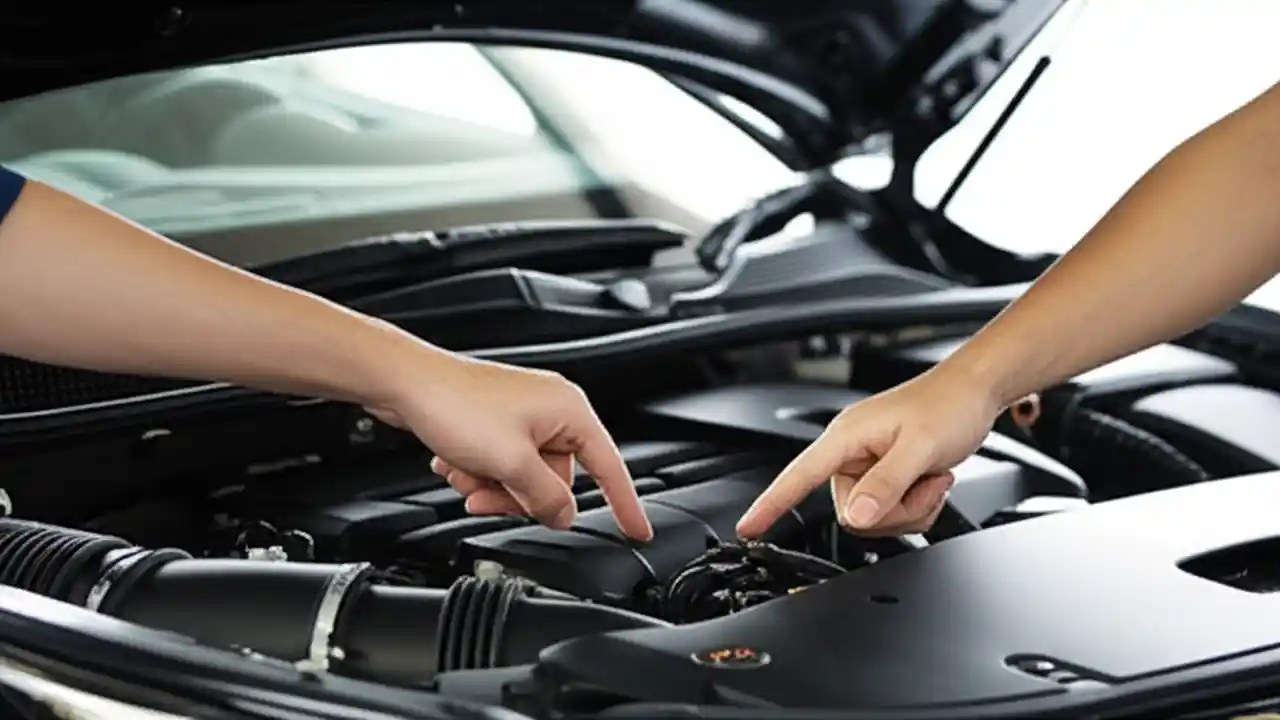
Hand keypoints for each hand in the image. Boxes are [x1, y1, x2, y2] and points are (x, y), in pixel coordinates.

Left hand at [366, 348, 652, 540]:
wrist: (406, 383)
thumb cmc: (455, 405)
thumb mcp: (511, 463)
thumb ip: (546, 497)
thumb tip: (564, 516)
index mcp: (569, 411)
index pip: (609, 467)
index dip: (625, 504)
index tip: (638, 531)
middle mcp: (551, 410)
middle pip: (555, 480)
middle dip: (518, 495)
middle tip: (488, 496)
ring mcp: (521, 416)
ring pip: (523, 476)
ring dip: (492, 485)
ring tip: (463, 474)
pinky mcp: (495, 422)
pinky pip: (500, 464)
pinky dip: (478, 471)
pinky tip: (454, 463)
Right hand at [735, 365, 1002, 537]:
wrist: (976, 393)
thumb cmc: (947, 405)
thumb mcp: (919, 448)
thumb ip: (885, 484)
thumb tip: (857, 516)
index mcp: (846, 438)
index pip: (798, 476)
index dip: (771, 505)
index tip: (748, 529)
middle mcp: (851, 452)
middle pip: (852, 512)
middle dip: (894, 511)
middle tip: (924, 484)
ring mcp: (869, 465)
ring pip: (873, 517)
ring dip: (909, 508)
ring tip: (931, 477)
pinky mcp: (886, 475)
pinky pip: (890, 512)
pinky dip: (916, 505)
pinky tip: (931, 480)